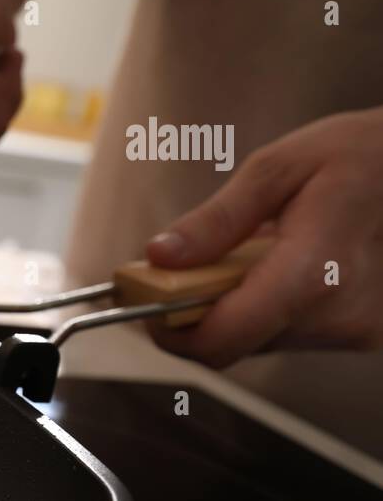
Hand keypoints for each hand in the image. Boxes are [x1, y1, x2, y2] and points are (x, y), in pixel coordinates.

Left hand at [145, 107, 382, 366]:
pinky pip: (280, 333)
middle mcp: (336, 315)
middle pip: (230, 344)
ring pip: (253, 342)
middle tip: (185, 265)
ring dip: (227, 308)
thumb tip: (158, 256)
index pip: (222, 338)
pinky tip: (273, 267)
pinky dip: (258, 308)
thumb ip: (215, 221)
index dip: (170, 330)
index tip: (143, 300)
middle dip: (193, 311)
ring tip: (245, 254)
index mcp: (314, 272)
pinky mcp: (354, 333)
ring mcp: (351, 330)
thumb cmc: (357, 157)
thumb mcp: (276, 168)